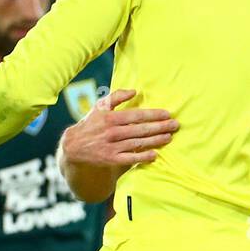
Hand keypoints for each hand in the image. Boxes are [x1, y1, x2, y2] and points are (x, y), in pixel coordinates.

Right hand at [61, 89, 177, 168]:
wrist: (73, 146)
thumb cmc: (91, 123)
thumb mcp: (100, 106)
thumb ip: (117, 97)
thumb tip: (134, 91)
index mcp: (111, 118)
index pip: (137, 115)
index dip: (153, 115)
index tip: (167, 114)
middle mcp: (113, 132)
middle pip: (141, 129)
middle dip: (160, 127)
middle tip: (175, 125)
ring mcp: (113, 147)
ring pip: (138, 143)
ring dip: (155, 140)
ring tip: (169, 137)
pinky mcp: (111, 159)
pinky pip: (130, 159)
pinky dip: (143, 157)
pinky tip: (155, 155)